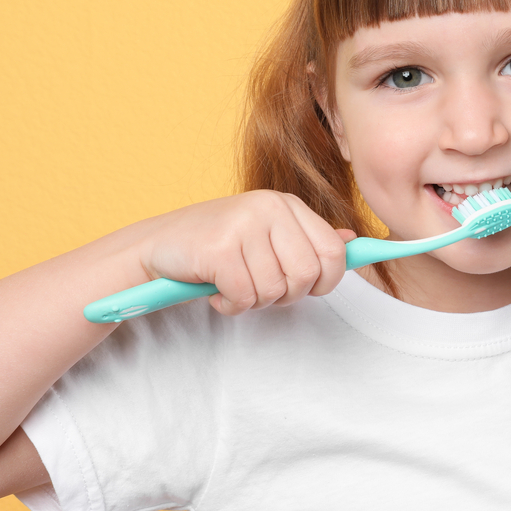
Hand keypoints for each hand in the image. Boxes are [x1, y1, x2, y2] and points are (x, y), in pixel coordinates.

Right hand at [122, 191, 355, 314]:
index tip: (309, 289)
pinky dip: (231, 305)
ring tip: (234, 286)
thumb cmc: (219, 245)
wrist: (158, 246)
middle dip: (287, 295)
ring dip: (253, 301)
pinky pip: (244, 296)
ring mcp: (243, 225)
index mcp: (287, 204)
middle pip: (306, 274)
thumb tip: (352, 241)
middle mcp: (269, 208)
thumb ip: (307, 239)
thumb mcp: (267, 234)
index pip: (333, 251)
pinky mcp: (219, 249)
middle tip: (262, 290)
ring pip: (274, 290)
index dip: (326, 280)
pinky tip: (216, 292)